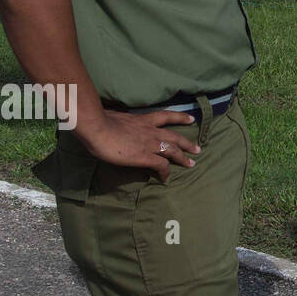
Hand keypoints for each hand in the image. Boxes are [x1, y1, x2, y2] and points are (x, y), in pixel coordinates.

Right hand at [73, 109, 200, 182]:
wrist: (99, 128)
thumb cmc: (101, 121)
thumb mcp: (117, 117)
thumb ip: (122, 122)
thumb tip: (115, 124)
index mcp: (144, 119)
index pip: (166, 116)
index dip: (180, 117)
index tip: (191, 119)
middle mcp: (151, 130)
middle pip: (175, 136)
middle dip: (187, 143)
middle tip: (198, 148)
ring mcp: (150, 143)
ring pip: (173, 150)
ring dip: (183, 157)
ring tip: (192, 163)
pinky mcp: (145, 156)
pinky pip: (161, 165)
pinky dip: (165, 172)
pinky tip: (166, 179)